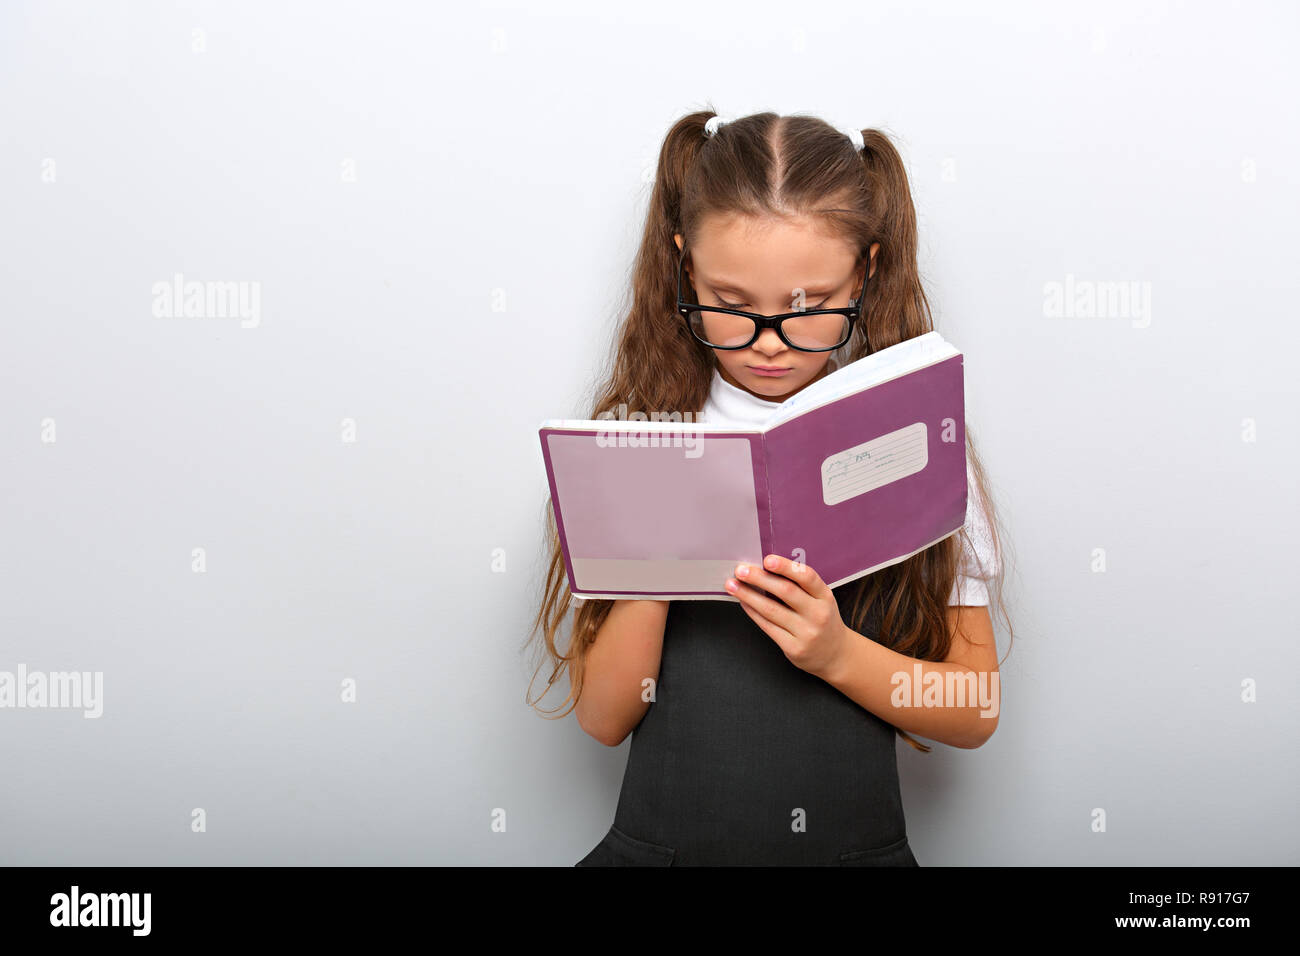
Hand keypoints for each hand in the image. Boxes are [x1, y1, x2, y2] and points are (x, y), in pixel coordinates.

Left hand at [725, 554, 849, 679]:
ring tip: (733, 585)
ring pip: (772, 610)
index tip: (767, 560)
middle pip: (786, 592)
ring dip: (748, 595)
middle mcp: (818, 614)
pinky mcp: (794, 648)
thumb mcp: (821, 601)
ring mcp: (806, 633)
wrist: (836, 655)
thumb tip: (766, 568)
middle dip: (760, 578)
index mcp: (825, 597)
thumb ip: (801, 587)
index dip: (786, 567)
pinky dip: (753, 612)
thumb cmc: (822, 621)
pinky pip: (768, 627)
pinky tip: (744, 603)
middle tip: (741, 570)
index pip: (807, 577)